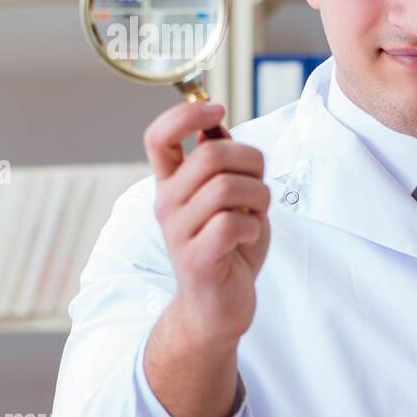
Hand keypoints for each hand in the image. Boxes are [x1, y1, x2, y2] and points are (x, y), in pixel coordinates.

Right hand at [144, 101, 270, 347]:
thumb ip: (221, 164)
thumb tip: (215, 124)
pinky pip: (231, 224)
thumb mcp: (228, 198)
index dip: (186, 114)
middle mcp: (167, 203)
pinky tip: (250, 237)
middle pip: (211, 155)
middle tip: (259, 185)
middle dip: (251, 162)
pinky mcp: (196, 258)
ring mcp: (178, 231)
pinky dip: (253, 227)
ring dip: (258, 197)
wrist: (220, 306)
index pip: (158, 136)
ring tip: (257, 215)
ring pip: (226, 186)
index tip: (217, 109)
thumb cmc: (229, 248)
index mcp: (172, 184)